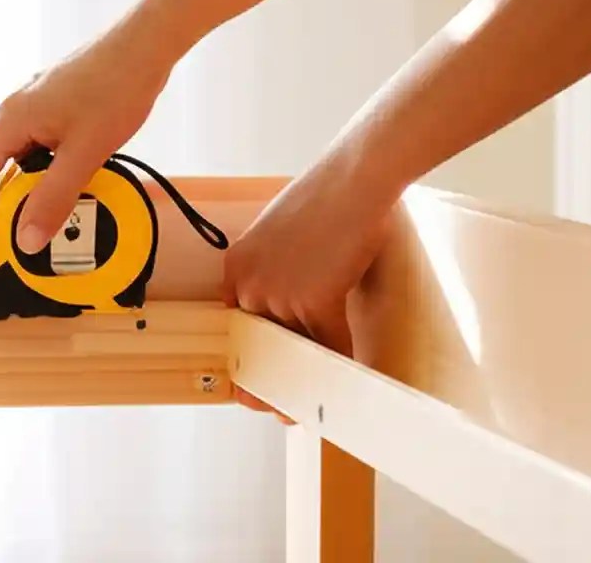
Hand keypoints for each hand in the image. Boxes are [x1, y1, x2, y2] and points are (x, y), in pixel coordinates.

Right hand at [0, 24, 172, 253]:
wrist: (145, 45)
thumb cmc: (116, 87)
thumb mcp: (85, 153)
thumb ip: (55, 197)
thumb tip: (27, 239)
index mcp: (12, 121)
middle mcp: (15, 110)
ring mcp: (35, 105)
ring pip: (12, 155)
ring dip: (14, 188)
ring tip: (23, 219)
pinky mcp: (54, 104)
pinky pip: (33, 145)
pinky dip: (35, 171)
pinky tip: (56, 185)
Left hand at [222, 148, 401, 423]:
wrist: (353, 180)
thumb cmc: (327, 202)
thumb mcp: (283, 239)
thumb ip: (277, 275)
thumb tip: (292, 312)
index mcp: (237, 267)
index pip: (236, 325)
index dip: (248, 358)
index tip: (251, 385)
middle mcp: (249, 283)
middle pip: (262, 345)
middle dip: (270, 382)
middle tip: (280, 409)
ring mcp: (278, 294)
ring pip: (297, 350)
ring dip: (309, 378)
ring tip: (313, 402)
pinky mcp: (312, 300)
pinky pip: (330, 345)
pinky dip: (343, 363)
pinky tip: (351, 375)